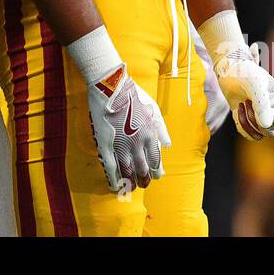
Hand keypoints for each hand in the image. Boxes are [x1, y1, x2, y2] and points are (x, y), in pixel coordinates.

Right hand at [84, 65, 171, 191]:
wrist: (111, 87)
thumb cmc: (133, 96)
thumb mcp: (153, 110)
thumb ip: (161, 129)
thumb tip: (167, 146)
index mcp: (150, 135)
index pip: (155, 160)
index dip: (156, 171)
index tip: (156, 176)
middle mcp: (138, 143)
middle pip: (143, 168)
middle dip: (144, 180)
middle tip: (144, 185)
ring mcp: (121, 145)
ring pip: (128, 171)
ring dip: (130, 182)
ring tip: (131, 188)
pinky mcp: (106, 144)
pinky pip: (111, 167)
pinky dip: (114, 179)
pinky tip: (116, 186)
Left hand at [198, 11, 273, 141]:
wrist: (228, 68)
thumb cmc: (243, 72)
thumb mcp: (254, 87)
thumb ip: (262, 105)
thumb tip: (267, 126)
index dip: (261, 117)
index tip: (250, 102)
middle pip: (267, 131)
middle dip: (252, 120)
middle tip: (244, 102)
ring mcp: (261, 115)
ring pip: (257, 135)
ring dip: (245, 123)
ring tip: (240, 105)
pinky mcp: (249, 118)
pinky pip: (247, 133)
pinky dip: (239, 124)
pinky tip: (236, 109)